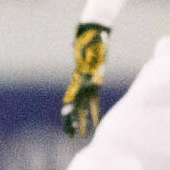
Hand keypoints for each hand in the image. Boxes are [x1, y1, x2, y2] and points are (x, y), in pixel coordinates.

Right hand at [62, 23, 107, 137]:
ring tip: (80, 137)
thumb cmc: (94, 37)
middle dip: (72, 121)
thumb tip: (101, 53)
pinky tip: (96, 125)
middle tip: (71, 136)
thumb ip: (98, 49)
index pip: (74, 94)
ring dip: (81, 122)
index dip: (71, 107)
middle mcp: (80, 82)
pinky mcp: (94, 83)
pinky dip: (93, 114)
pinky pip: (93, 102)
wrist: (92, 32)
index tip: (68, 118)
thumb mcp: (96, 43)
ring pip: (81, 107)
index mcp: (80, 75)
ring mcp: (86, 83)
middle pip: (74, 105)